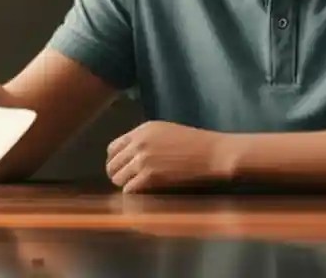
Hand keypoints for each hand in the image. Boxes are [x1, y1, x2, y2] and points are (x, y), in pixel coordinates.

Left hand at [106, 121, 236, 192]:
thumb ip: (145, 139)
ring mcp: (143, 159)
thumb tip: (130, 154)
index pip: (113, 148)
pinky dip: (133, 194)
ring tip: (137, 189)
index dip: (115, 161)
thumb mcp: (165, 131)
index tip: (121, 169)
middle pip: (112, 164)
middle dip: (118, 175)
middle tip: (128, 182)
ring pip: (118, 178)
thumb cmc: (195, 143)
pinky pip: (129, 189)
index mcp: (141, 130)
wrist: (213, 153)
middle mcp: (138, 143)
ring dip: (125, 185)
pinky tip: (143, 195)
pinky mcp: (150, 175)